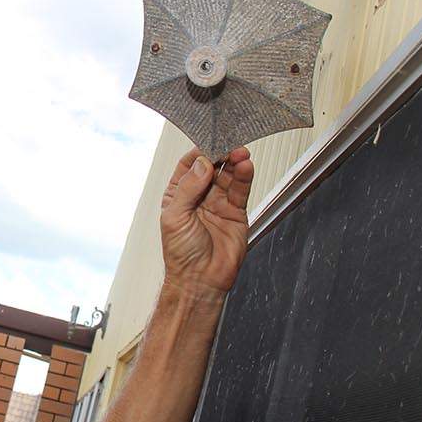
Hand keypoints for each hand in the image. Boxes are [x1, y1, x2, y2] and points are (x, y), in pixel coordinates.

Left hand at [159, 146, 253, 293]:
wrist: (201, 281)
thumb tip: (201, 163)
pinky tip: (246, 167)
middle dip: (220, 154)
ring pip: (228, 176)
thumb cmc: (181, 254)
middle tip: (229, 144)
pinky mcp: (236, 212)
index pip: (189, 165)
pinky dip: (244, 177)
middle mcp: (199, 197)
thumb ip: (188, 188)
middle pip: (211, 167)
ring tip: (241, 153)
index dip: (199, 152)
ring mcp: (218, 203)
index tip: (209, 140)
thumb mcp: (175, 216)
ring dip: (234, 163)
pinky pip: (240, 190)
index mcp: (178, 195)